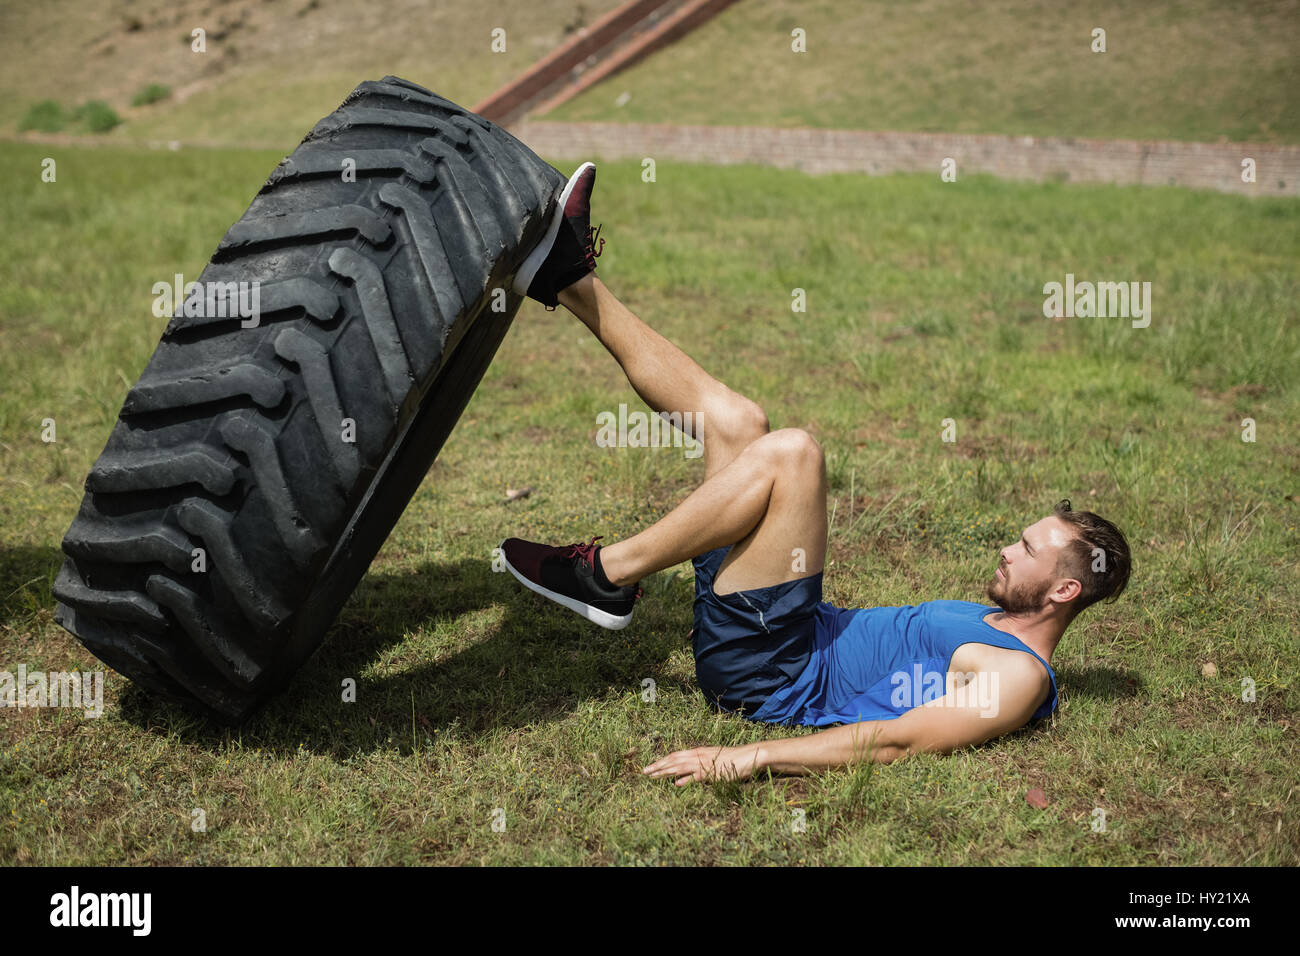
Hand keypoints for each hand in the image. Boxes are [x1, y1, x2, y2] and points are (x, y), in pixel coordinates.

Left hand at [642, 744, 761, 785]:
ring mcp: (704, 763)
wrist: (748, 756)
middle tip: (644, 772)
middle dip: (658, 765)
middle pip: (673, 759)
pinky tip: (676, 784)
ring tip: (652, 776)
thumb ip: (696, 769)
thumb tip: (680, 779)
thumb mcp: (711, 761)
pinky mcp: (712, 772)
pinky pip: (697, 776)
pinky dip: (686, 780)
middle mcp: (698, 755)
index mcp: (697, 752)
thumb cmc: (731, 759)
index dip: (662, 761)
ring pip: (680, 766)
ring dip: (665, 771)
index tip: (650, 766)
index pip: (675, 755)